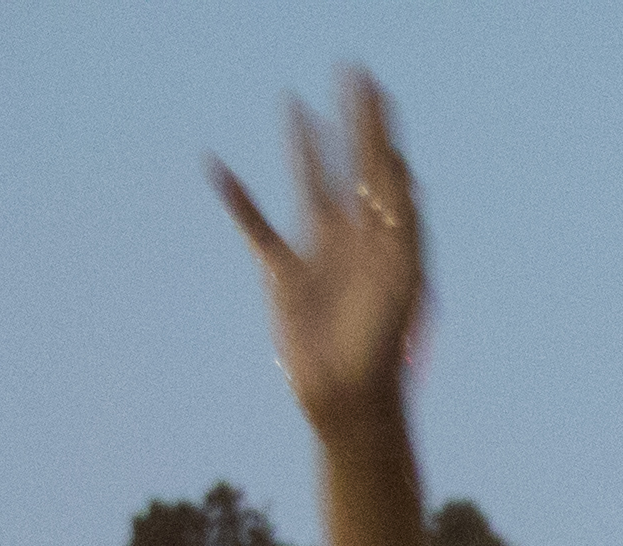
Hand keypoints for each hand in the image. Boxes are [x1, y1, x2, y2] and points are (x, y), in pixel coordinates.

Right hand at [213, 74, 424, 436]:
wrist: (348, 396)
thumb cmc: (383, 345)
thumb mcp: (403, 280)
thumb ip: (403, 225)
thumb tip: (405, 171)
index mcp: (388, 236)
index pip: (385, 167)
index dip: (381, 126)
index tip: (376, 87)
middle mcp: (357, 237)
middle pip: (352, 163)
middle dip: (351, 119)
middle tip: (350, 71)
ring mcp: (319, 253)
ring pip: (308, 184)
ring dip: (302, 144)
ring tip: (294, 102)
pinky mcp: (284, 276)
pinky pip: (256, 229)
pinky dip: (237, 200)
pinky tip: (218, 167)